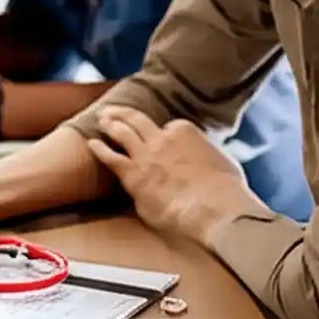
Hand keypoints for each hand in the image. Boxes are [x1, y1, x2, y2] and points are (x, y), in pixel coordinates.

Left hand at [86, 106, 270, 245]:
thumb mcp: (223, 163)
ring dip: (110, 124)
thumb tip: (208, 161)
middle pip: (138, 120)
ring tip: (102, 120)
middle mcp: (162, 138)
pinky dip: (100, 149)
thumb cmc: (226, 191)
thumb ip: (208, 156)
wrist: (214, 207)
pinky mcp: (134, 175)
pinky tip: (92, 144)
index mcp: (186, 132)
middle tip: (112, 111)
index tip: (161, 134)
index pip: (170, 127)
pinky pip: (111, 158)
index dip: (164, 132)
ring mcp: (145, 155)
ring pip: (121, 132)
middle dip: (124, 114)